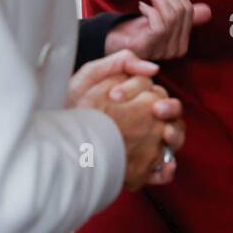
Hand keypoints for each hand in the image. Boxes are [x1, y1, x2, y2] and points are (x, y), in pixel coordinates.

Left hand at [68, 50, 184, 189]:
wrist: (56, 140)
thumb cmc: (72, 107)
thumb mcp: (89, 78)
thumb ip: (118, 63)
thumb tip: (153, 68)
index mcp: (139, 98)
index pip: (152, 90)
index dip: (138, 90)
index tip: (113, 96)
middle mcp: (148, 120)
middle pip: (172, 112)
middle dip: (170, 108)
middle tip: (156, 110)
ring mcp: (148, 144)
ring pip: (175, 137)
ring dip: (176, 135)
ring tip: (166, 135)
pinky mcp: (142, 168)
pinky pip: (164, 170)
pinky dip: (168, 169)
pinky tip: (165, 167)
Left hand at [105, 0, 210, 60]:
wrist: (114, 48)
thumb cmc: (136, 34)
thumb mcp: (161, 21)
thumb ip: (180, 14)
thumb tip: (206, 10)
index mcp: (183, 42)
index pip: (188, 10)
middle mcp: (177, 49)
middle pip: (181, 10)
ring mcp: (164, 50)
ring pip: (171, 15)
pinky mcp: (151, 48)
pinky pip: (159, 25)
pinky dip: (150, 10)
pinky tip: (140, 5)